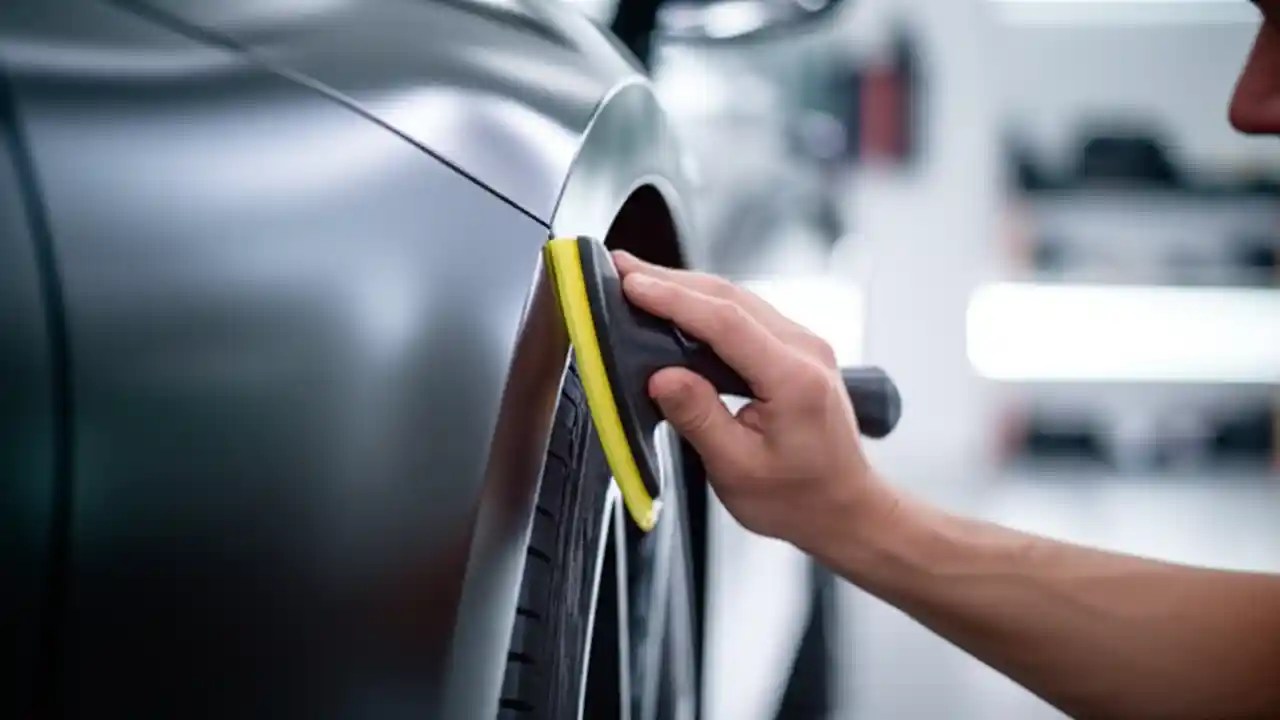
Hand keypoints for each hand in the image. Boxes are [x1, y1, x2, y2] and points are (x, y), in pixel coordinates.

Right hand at [612, 251, 898, 552]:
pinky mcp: (796, 350)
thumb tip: (661, 376)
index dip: (673, 299)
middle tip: (621, 267)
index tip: (631, 284)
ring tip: (640, 280)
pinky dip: (707, 305)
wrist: (844, 508)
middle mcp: (805, 350)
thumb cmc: (797, 498)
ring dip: (687, 288)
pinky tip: (678, 304)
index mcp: (793, 379)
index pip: (725, 321)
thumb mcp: (736, 469)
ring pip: (738, 299)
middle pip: (731, 297)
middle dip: (671, 279)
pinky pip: (747, 314)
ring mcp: (805, 346)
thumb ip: (697, 417)